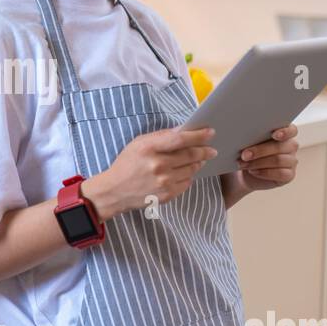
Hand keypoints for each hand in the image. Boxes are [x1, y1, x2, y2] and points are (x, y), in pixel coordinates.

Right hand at [83, 126, 218, 219]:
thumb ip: (161, 136)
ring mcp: (163, 182)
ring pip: (191, 169)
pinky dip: (188, 176)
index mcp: (149, 148)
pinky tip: (184, 172)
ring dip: (198, 163)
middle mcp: (158, 165)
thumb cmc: (127, 164)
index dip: (198, 135)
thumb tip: (183, 130)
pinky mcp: (167, 195)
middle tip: (211, 149)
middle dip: (205, 150)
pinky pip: (187, 183)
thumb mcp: (139, 143)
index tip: (210, 132)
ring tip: (199, 159)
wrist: (115, 191)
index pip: (180, 139)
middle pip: (190, 155)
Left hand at [231, 123, 298, 193]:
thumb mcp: (249, 143)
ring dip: (258, 162)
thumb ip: (253, 137)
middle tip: (244, 154)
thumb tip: (245, 137)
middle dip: (260, 150)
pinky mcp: (289, 175)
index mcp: (284, 133)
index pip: (291, 130)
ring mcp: (291, 161)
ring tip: (244, 164)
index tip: (274, 135)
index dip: (285, 132)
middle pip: (280, 146)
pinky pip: (280, 173)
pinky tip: (253, 171)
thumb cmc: (249, 153)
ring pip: (278, 160)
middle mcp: (290, 146)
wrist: (246, 173)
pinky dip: (264, 173)